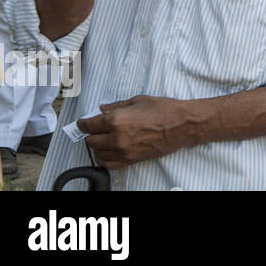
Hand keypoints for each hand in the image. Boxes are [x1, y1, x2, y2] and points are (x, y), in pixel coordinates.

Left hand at [79, 96, 197, 169]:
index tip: (83, 122)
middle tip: (94, 129)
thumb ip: (117, 106)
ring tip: (102, 140)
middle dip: (90, 134)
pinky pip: (109, 164)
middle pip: (91, 140)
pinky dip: (104, 159)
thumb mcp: (139, 101)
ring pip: (98, 153)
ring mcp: (123, 151)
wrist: (183, 124)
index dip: (83, 123)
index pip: (89, 125)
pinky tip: (107, 152)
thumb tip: (103, 109)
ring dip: (97, 146)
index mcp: (116, 120)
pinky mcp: (131, 160)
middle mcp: (116, 137)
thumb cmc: (165, 110)